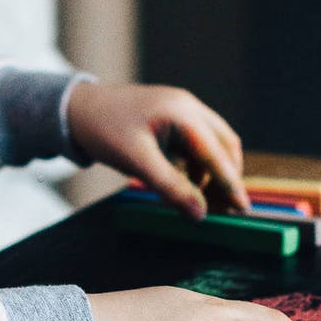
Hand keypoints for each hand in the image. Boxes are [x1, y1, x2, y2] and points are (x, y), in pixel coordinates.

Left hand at [66, 82, 250, 216]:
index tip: (242, 209)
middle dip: (227, 177)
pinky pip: (196, 144)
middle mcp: (188, 107)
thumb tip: (200, 213)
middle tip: (227, 210)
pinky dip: (198, 167)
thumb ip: (170, 187)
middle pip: (224, 144)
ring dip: (212, 174)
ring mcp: (182, 110)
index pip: (217, 152)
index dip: (231, 183)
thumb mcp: (137, 162)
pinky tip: (187, 186)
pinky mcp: (173, 118)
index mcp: (182, 112)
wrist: (78, 109)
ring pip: (212, 145)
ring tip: (203, 203)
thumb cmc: (104, 131)